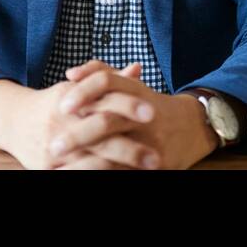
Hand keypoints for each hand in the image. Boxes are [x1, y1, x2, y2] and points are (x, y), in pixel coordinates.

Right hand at [0, 61, 156, 169]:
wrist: (13, 122)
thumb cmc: (54, 104)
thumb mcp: (77, 88)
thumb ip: (108, 80)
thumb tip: (137, 68)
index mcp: (72, 98)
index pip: (104, 99)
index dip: (129, 105)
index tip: (154, 112)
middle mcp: (62, 123)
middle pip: (101, 134)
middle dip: (131, 148)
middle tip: (157, 157)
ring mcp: (54, 148)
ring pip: (92, 160)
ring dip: (121, 168)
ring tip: (146, 172)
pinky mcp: (48, 169)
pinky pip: (78, 175)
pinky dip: (101, 177)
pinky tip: (121, 178)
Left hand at [53, 60, 218, 169]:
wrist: (193, 126)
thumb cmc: (150, 104)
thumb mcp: (130, 85)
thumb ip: (101, 72)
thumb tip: (70, 74)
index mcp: (135, 91)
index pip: (106, 82)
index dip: (83, 91)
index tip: (61, 105)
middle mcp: (143, 114)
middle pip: (107, 121)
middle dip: (78, 135)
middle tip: (53, 145)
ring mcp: (150, 141)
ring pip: (116, 150)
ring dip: (88, 160)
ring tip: (63, 168)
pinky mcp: (155, 163)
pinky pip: (126, 169)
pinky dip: (104, 172)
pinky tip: (83, 174)